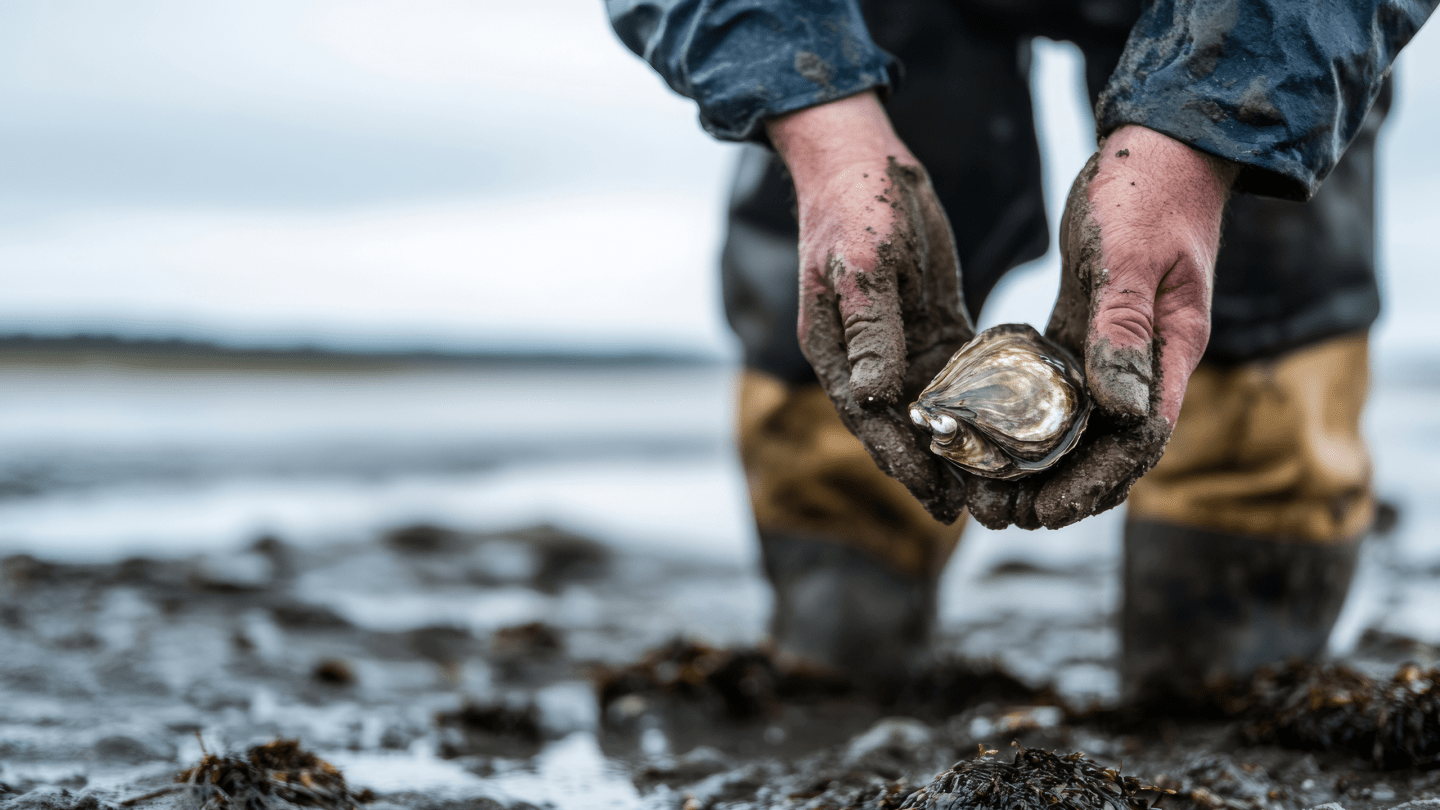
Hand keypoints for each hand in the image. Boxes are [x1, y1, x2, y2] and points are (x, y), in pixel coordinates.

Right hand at [766, 91, 973, 523]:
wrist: (864, 158)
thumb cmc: (855, 207)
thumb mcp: (863, 267)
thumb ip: (871, 332)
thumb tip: (876, 400)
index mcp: (837, 352)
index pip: (870, 422)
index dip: (904, 463)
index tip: (939, 500)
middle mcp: (865, 359)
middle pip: (903, 430)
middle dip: (938, 472)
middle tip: (980, 513)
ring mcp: (898, 345)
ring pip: (934, 412)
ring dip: (963, 449)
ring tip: (1001, 490)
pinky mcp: (930, 326)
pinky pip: (958, 377)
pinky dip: (979, 408)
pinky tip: (1009, 434)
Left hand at [966, 125, 1238, 529]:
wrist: (1162, 145)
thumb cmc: (1149, 191)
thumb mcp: (1130, 257)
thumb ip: (1124, 330)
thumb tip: (1119, 413)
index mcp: (1169, 351)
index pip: (1138, 441)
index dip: (1095, 483)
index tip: (1048, 510)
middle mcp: (1146, 361)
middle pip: (1105, 447)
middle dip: (1059, 487)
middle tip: (1001, 515)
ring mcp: (1117, 347)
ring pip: (1079, 424)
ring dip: (1039, 462)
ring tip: (989, 492)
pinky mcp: (1088, 328)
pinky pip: (1058, 388)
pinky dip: (1029, 418)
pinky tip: (990, 438)